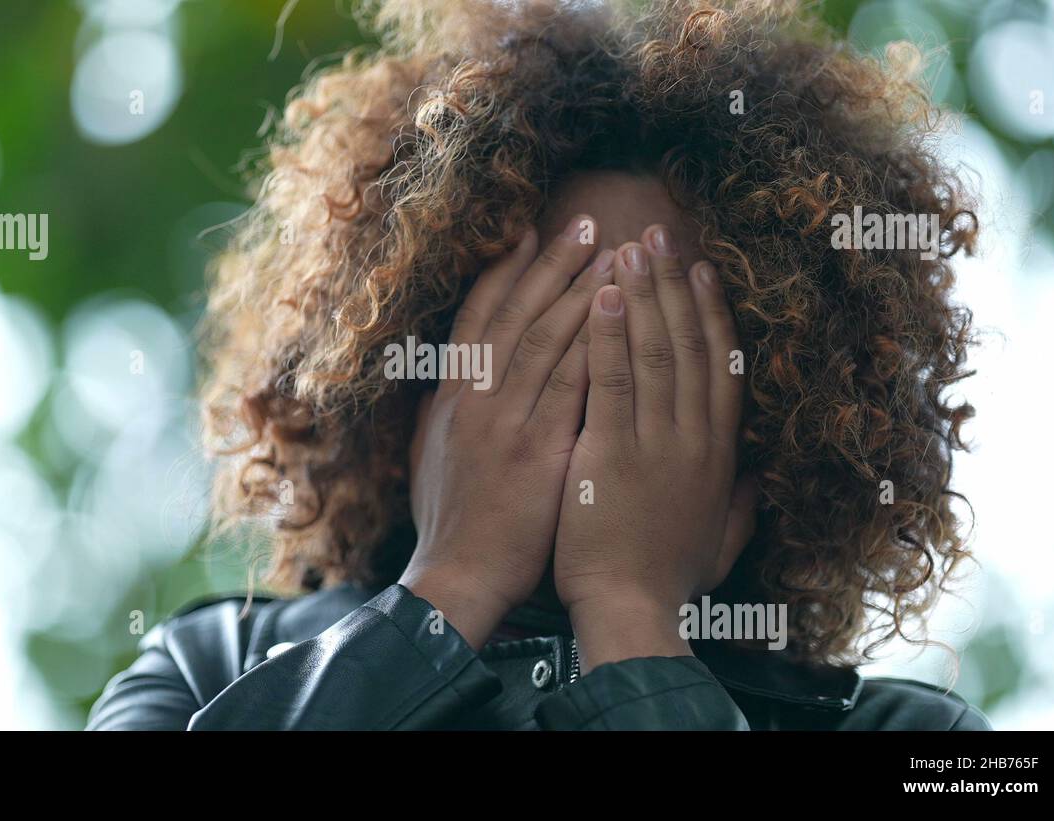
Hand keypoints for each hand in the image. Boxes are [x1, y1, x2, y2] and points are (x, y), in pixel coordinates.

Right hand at [401, 217, 615, 648]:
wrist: (457, 575)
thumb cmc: (449, 520)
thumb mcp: (429, 451)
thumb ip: (441, 407)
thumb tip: (445, 375)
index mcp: (452, 393)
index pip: (480, 315)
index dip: (507, 270)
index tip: (531, 233)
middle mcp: (475, 397)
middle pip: (516, 313)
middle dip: (551, 264)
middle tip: (584, 223)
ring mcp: (505, 421)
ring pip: (547, 339)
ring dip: (582, 292)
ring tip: (615, 256)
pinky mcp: (538, 450)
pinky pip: (572, 386)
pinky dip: (597, 346)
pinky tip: (623, 319)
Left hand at [553, 226, 756, 671]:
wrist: (631, 612)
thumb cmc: (667, 580)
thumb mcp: (719, 541)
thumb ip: (742, 502)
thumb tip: (761, 473)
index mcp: (718, 454)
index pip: (720, 367)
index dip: (712, 314)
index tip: (701, 271)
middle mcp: (695, 438)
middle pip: (690, 345)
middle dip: (674, 283)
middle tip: (658, 232)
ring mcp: (657, 443)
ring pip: (657, 352)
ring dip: (644, 293)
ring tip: (629, 245)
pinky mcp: (613, 452)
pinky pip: (613, 380)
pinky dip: (610, 334)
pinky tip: (603, 294)